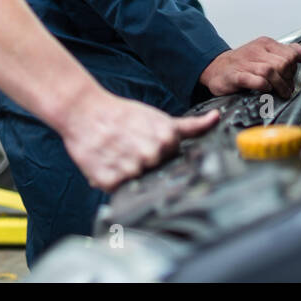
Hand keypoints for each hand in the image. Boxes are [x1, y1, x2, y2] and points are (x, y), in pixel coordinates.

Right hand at [60, 91, 219, 191]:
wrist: (85, 111)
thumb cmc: (122, 115)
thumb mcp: (160, 117)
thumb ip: (190, 125)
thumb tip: (215, 119)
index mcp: (167, 141)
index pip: (173, 162)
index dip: (159, 155)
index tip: (146, 144)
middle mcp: (150, 156)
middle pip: (156, 174)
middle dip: (144, 165)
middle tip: (130, 148)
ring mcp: (130, 169)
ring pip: (136, 183)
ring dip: (127, 172)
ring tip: (118, 153)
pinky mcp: (109, 180)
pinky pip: (116, 188)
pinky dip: (111, 178)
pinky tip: (108, 160)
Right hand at [199, 37, 300, 97]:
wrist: (216, 68)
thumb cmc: (242, 63)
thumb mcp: (266, 52)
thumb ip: (287, 53)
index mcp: (265, 44)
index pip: (290, 53)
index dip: (294, 68)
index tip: (291, 77)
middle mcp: (256, 51)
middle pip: (282, 63)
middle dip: (288, 78)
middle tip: (286, 88)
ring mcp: (245, 64)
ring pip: (270, 71)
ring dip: (279, 85)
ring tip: (280, 92)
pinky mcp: (235, 76)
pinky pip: (254, 80)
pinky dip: (263, 85)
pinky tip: (265, 89)